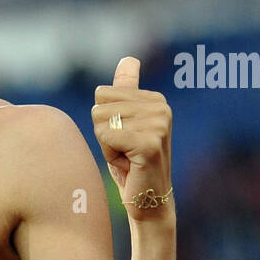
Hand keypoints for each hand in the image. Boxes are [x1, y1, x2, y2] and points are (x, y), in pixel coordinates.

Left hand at [92, 56, 173, 221]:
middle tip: (124, 151)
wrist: (147, 200)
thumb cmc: (130, 162)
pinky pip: (107, 137)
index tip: (124, 138)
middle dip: (104, 133)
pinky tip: (128, 164)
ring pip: (101, 123)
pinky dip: (110, 154)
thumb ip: (125, 90)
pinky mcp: (150, 143)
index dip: (105, 121)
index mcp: (154, 98)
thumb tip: (129, 58)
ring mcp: (158, 124)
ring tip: (127, 157)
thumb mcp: (123, 121)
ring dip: (107, 145)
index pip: (103, 94)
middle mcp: (160, 107)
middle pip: (99, 107)